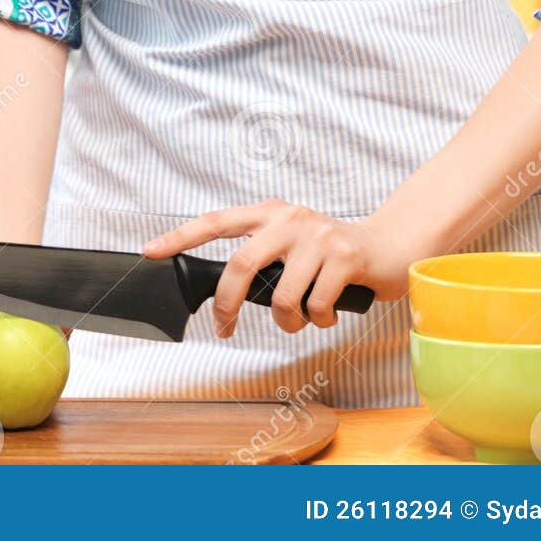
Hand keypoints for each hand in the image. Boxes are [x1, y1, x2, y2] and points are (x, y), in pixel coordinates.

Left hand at [140, 199, 421, 336]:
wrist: (390, 247)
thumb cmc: (333, 254)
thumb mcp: (292, 245)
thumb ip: (262, 256)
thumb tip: (225, 291)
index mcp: (270, 212)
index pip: (216, 220)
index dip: (181, 236)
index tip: (151, 251)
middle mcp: (290, 218)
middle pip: (241, 264)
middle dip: (227, 304)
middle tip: (225, 327)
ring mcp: (318, 236)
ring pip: (281, 296)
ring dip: (288, 322)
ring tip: (303, 319)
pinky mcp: (345, 255)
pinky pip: (315, 307)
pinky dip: (319, 321)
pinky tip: (330, 311)